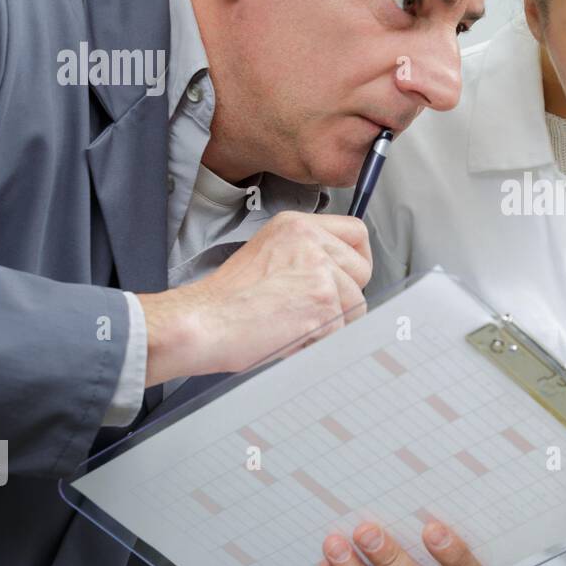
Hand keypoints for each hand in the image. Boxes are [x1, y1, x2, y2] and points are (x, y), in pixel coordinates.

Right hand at [138, 211, 371, 384]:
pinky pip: (342, 328)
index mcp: (296, 226)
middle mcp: (311, 241)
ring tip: (293, 322)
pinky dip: (321, 339)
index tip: (348, 276)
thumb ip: (305, 255)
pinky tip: (291, 333)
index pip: (356, 232)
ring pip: (356, 303)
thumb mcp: (267, 254)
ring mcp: (320, 270)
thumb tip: (339, 273)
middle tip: (310, 308)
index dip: (356, 259)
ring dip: (332, 321)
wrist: (203, 322)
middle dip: (345, 296)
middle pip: (362, 270)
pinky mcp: (324, 301)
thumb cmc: (227, 300)